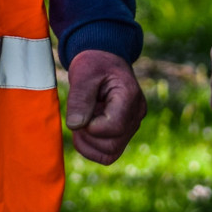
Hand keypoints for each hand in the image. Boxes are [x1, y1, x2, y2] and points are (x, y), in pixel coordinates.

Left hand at [65, 49, 146, 164]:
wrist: (104, 59)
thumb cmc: (94, 63)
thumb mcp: (83, 72)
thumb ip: (80, 98)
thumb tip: (75, 126)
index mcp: (129, 97)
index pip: (113, 127)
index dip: (90, 125)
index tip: (79, 111)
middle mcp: (136, 115)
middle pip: (112, 146)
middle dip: (87, 136)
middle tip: (77, 116)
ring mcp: (131, 125)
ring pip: (111, 153)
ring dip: (88, 143)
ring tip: (81, 120)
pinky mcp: (123, 131)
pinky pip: (109, 152)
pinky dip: (92, 146)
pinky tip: (84, 128)